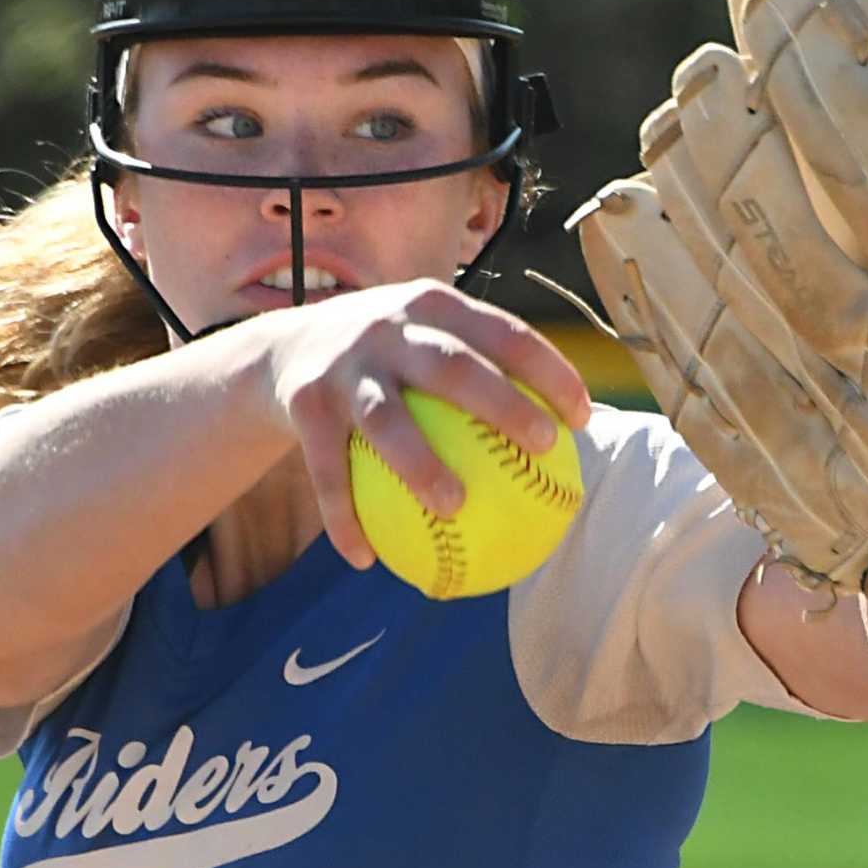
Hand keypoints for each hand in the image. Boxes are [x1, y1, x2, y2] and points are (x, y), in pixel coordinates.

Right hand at [255, 279, 591, 568]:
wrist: (284, 350)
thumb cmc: (389, 359)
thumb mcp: (429, 339)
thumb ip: (488, 367)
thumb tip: (572, 436)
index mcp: (434, 307)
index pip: (505, 332)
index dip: (550, 370)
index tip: (583, 418)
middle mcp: (389, 328)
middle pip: (453, 365)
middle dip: (502, 402)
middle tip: (543, 446)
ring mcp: (345, 366)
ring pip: (386, 420)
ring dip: (420, 464)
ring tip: (455, 505)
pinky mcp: (306, 404)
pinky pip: (328, 471)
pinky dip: (345, 518)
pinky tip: (365, 560)